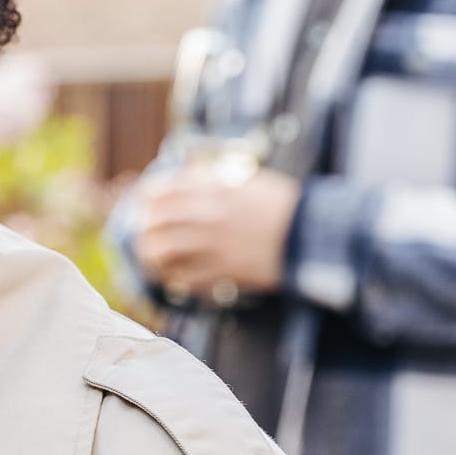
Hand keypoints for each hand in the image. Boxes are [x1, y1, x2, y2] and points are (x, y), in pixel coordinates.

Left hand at [137, 170, 300, 302]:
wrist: (312, 234)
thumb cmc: (283, 205)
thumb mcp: (249, 179)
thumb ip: (215, 178)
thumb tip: (188, 175)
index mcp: (214, 190)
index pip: (163, 191)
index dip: (148, 198)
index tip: (144, 202)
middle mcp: (209, 217)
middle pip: (156, 222)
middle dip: (145, 228)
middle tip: (144, 233)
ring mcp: (214, 246)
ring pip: (164, 252)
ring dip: (152, 256)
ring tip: (152, 258)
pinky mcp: (224, 273)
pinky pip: (185, 278)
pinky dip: (174, 278)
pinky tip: (173, 277)